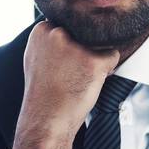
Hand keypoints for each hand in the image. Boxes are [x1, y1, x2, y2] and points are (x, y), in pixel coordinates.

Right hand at [11, 22, 119, 148]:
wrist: (46, 122)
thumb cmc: (43, 94)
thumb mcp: (36, 57)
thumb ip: (49, 39)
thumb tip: (62, 26)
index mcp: (41, 30)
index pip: (67, 25)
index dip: (68, 45)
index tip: (60, 64)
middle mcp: (57, 33)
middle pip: (84, 31)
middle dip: (82, 50)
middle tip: (69, 73)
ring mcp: (75, 47)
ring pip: (98, 43)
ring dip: (94, 59)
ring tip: (77, 79)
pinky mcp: (94, 62)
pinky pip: (111, 55)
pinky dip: (107, 69)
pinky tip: (90, 82)